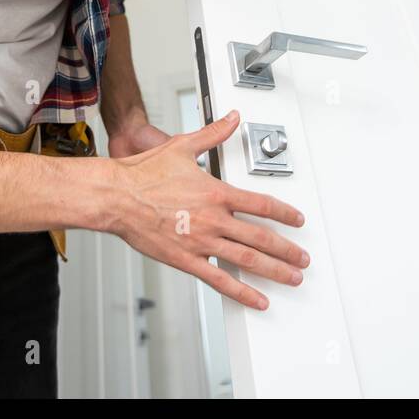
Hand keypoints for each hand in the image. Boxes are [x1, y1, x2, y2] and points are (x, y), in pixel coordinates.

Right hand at [104, 109, 308, 310]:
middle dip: (287, 249)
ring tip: (292, 277)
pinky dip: (242, 292)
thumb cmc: (143, 174)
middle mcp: (214, 219)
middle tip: (302, 257)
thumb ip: (213, 134)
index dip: (285, 214)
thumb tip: (232, 119)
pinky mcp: (187, 260)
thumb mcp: (183, 146)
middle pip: (262, 237)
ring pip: (248, 260)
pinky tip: (257, 300)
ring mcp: (202, 241)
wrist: (117, 196)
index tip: (297, 220)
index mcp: (216, 193)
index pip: (262, 205)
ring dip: (274, 270)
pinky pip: (220, 280)